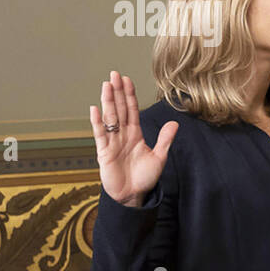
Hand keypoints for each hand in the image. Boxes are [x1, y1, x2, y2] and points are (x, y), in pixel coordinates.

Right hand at [90, 71, 176, 207]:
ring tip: (106, 85)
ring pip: (109, 118)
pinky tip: (95, 109)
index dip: (129, 95)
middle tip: (114, 74)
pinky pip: (100, 134)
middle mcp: (122, 135)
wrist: (133, 196)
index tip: (126, 79)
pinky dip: (97, 122)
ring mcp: (112, 142)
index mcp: (135, 134)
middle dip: (117, 92)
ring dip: (107, 102)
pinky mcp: (104, 152)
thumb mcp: (159, 157)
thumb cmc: (145, 178)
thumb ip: (165, 140)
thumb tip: (174, 123)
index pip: (131, 110)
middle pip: (119, 109)